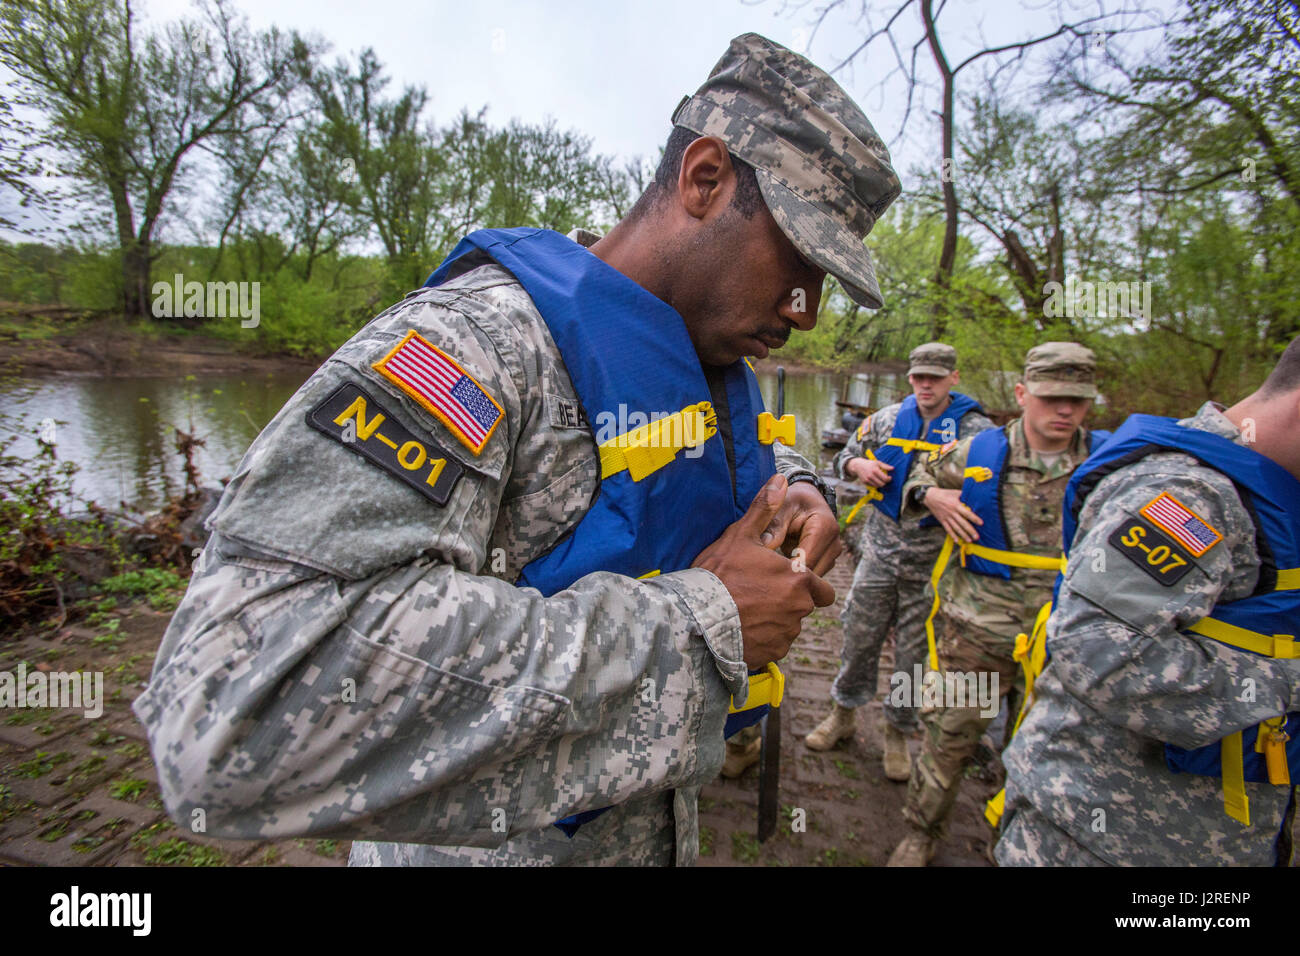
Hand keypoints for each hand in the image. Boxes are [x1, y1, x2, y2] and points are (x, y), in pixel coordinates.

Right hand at [693, 474, 835, 668]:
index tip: (782, 580)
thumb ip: (765, 509)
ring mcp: (787, 634)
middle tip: (758, 594)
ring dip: (776, 619)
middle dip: (789, 601)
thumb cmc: (718, 574)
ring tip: (746, 610)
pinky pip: (775, 644)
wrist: (696, 618)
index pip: (822, 588)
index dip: (804, 583)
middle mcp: (800, 609)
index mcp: (799, 580)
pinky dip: (764, 638)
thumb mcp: (740, 535)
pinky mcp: (773, 653)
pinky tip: (742, 627)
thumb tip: (781, 479)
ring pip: (789, 625)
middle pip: (804, 606)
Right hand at [848, 456, 892, 487]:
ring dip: (881, 483)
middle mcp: (871, 476)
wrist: (858, 466)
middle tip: (886, 479)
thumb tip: (893, 468)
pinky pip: (873, 486)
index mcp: (875, 470)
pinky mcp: (865, 482)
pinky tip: (875, 479)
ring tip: (881, 479)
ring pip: (878, 486)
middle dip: (885, 482)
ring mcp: (867, 480)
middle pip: (882, 484)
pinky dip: (875, 484)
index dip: (889, 479)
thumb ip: (885, 466)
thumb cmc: (869, 463)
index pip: (885, 479)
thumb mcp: (877, 462)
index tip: (890, 477)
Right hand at [923, 487, 982, 543]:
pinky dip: (952, 535)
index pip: (967, 513)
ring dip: (963, 535)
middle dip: (970, 531)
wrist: (930, 497)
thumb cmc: (945, 493)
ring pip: (956, 528)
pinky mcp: (942, 521)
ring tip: (969, 540)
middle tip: (977, 537)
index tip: (981, 523)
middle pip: (963, 523)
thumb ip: (964, 495)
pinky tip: (957, 541)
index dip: (974, 518)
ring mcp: (947, 518)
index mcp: (956, 505)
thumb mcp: (955, 492)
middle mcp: (952, 513)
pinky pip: (948, 529)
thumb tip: (974, 495)